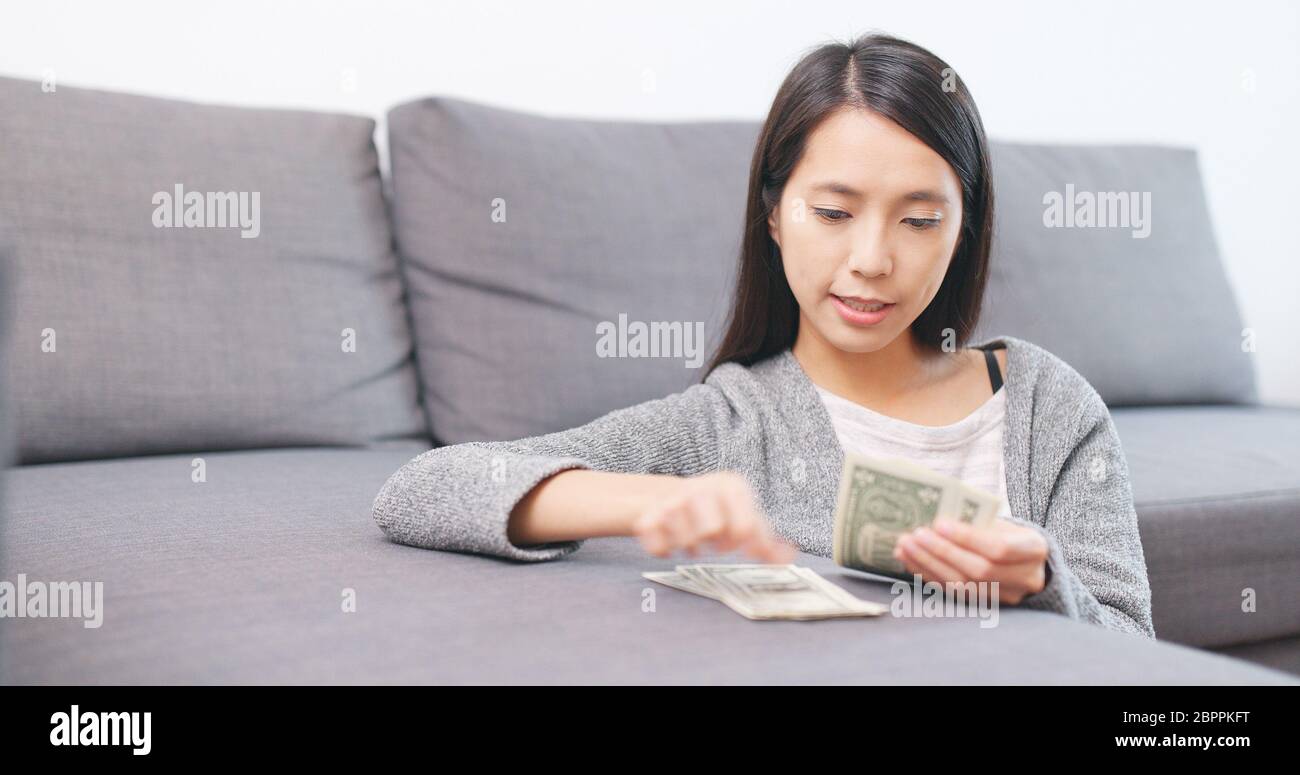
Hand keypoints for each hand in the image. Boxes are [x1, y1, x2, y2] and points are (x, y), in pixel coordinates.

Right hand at [631, 471, 797, 563]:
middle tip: (713, 540)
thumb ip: (767, 541)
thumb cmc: (719, 511)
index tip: (736, 541)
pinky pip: (657, 547)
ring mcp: (673, 500)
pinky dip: (663, 550)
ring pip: (687, 541)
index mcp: (731, 486)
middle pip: (712, 531)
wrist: (675, 495)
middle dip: (714, 543)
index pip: (746, 527)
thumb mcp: (746, 518)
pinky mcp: (648, 516)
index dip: (742, 541)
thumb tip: (788, 557)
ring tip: (693, 540)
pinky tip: (670, 544)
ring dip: (690, 547)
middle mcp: (702, 487)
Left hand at [893, 518, 1049, 603]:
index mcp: (1034, 549)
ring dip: (928, 564)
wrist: (1024, 562)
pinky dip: (928, 575)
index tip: (939, 523)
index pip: (1000, 549)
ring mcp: (1006, 597)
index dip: (968, 538)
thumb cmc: (1007, 533)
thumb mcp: (1001, 522)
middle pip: (979, 570)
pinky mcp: (985, 606)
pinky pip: (952, 593)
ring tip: (904, 546)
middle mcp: (1026, 578)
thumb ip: (975, 521)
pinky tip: (909, 560)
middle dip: (942, 552)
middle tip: (915, 535)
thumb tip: (933, 518)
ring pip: (963, 586)